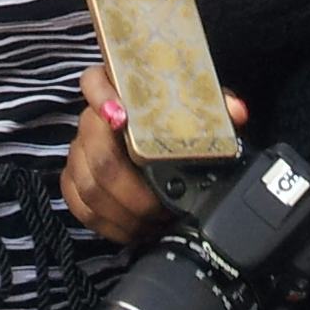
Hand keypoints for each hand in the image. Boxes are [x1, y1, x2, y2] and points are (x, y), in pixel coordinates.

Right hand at [60, 63, 247, 246]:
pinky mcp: (73, 178)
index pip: (94, 80)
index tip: (121, 118)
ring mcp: (80, 149)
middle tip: (160, 206)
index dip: (103, 99)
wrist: (152, 137)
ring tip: (153, 222)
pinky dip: (107, 223)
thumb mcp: (196, 107)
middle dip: (131, 188)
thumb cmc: (172, 121)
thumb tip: (236, 112)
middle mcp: (92, 118)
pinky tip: (132, 229)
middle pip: (97, 150)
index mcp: (117, 90)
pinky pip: (79, 204)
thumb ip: (213, 105)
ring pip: (88, 184)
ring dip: (122, 211)